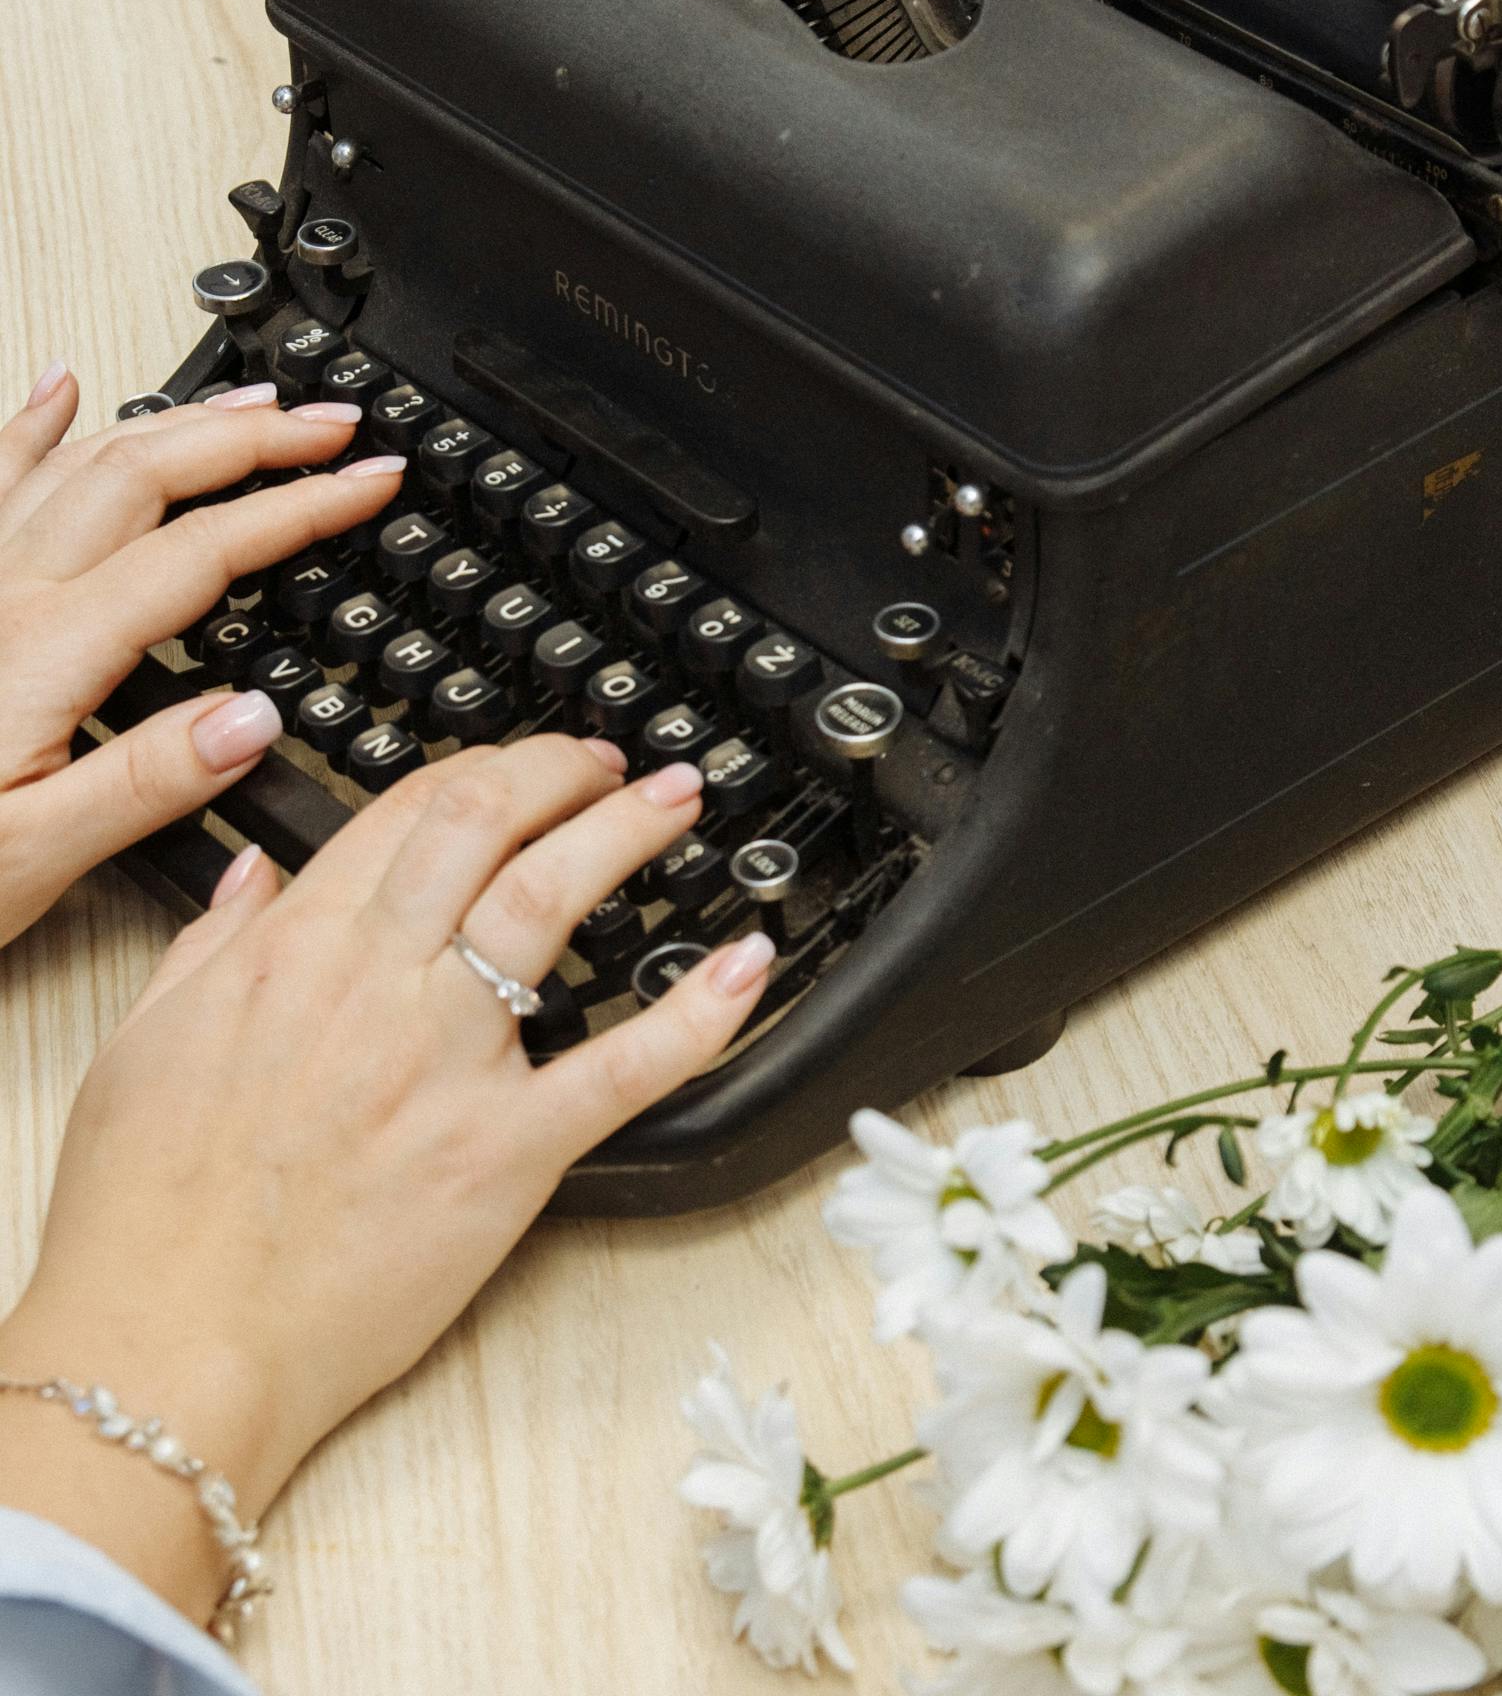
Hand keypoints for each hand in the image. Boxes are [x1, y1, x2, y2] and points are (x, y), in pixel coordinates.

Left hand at [0, 360, 406, 944]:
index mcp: (43, 654)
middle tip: (336, 423)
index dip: (300, 508)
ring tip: (249, 400)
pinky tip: (57, 389)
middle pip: (146, 475)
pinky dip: (28, 426)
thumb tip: (256, 717)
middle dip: (254, 437)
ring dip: (171, 420)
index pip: (203, 553)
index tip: (371, 481)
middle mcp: (2, 596)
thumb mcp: (30, 862)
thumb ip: (149, 785)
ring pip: (77, 462)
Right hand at [0, 737, 772, 1620]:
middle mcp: (378, 985)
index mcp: (295, 952)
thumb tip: (259, 872)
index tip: (524, 767)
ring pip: (551, 901)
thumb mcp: (142, 1045)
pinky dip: (696, 1011)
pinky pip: (623, 1067)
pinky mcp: (507, 1154)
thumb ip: (210, 944)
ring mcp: (450, 1064)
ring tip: (675, 802)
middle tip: (610, 765)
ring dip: (625, 832)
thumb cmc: (146, 1220)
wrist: (169, 1349)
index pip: (409, 810)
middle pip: (488, 823)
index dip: (485, 770)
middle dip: (562, 772)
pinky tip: (744, 964)